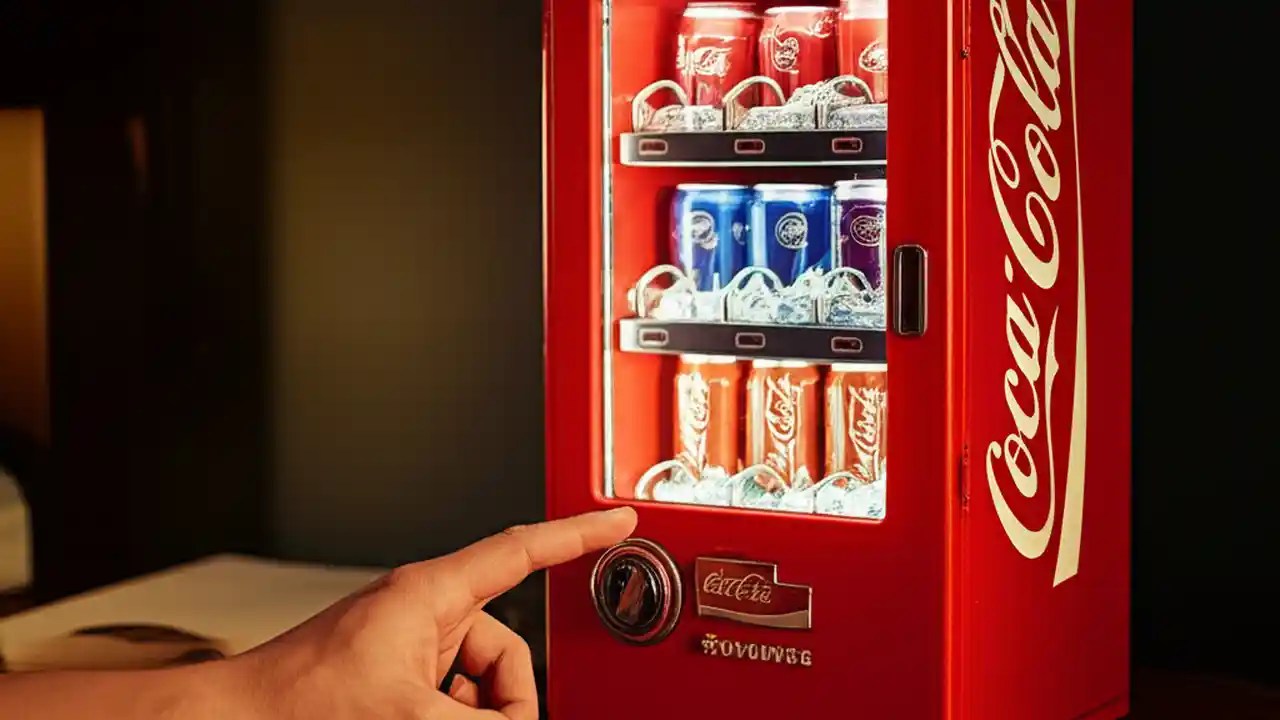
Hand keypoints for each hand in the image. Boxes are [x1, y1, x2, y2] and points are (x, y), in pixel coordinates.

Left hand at [227, 507, 636, 718]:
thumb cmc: (295, 702)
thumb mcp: (408, 716)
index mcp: (431, 594)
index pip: (521, 550)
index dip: (576, 534)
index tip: (615, 521)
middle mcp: (425, 613)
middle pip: (508, 650)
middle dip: (505, 702)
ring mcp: (410, 647)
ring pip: (482, 682)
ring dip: (474, 715)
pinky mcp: (396, 676)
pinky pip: (452, 696)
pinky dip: (450, 717)